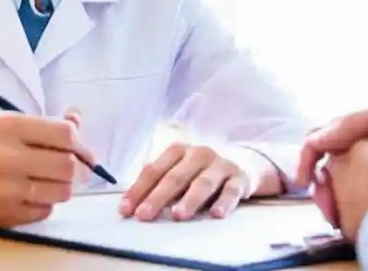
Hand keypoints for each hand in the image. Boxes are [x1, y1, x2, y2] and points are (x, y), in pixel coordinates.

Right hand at [0, 111, 92, 226]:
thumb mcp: (1, 127)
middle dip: (75, 168)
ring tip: (48, 182)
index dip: (81, 143)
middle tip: (70, 169)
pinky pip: (45, 210)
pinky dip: (45, 204)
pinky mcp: (4, 214)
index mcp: (7, 126)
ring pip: (62, 191)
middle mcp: (7, 156)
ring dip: (62, 187)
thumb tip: (77, 120)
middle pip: (68, 164)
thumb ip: (42, 125)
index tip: (82, 150)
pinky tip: (31, 195)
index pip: (64, 133)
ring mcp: (6, 188)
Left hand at [119, 143, 255, 221]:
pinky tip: (216, 214)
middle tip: (144, 215)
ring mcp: (220, 166)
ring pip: (203, 183)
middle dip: (158, 197)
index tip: (125, 210)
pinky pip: (231, 191)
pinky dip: (224, 202)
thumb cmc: (199, 174)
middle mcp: (198, 155)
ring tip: (178, 215)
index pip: (154, 171)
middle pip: (175, 177)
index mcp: (178, 151)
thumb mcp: (178, 173)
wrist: (241, 166)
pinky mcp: (239, 179)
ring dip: (190, 199)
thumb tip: (130, 208)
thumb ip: (157, 186)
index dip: (138, 190)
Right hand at [323, 79, 367, 240]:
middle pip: (334, 163)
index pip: (329, 136)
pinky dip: (357, 212)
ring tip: (335, 217)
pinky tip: (353, 224)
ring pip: (348, 185)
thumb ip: (364, 122)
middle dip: (321, 183)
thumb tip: (319, 136)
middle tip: (321, 204)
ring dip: (336, 199)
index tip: (303, 179)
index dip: (310, 155)